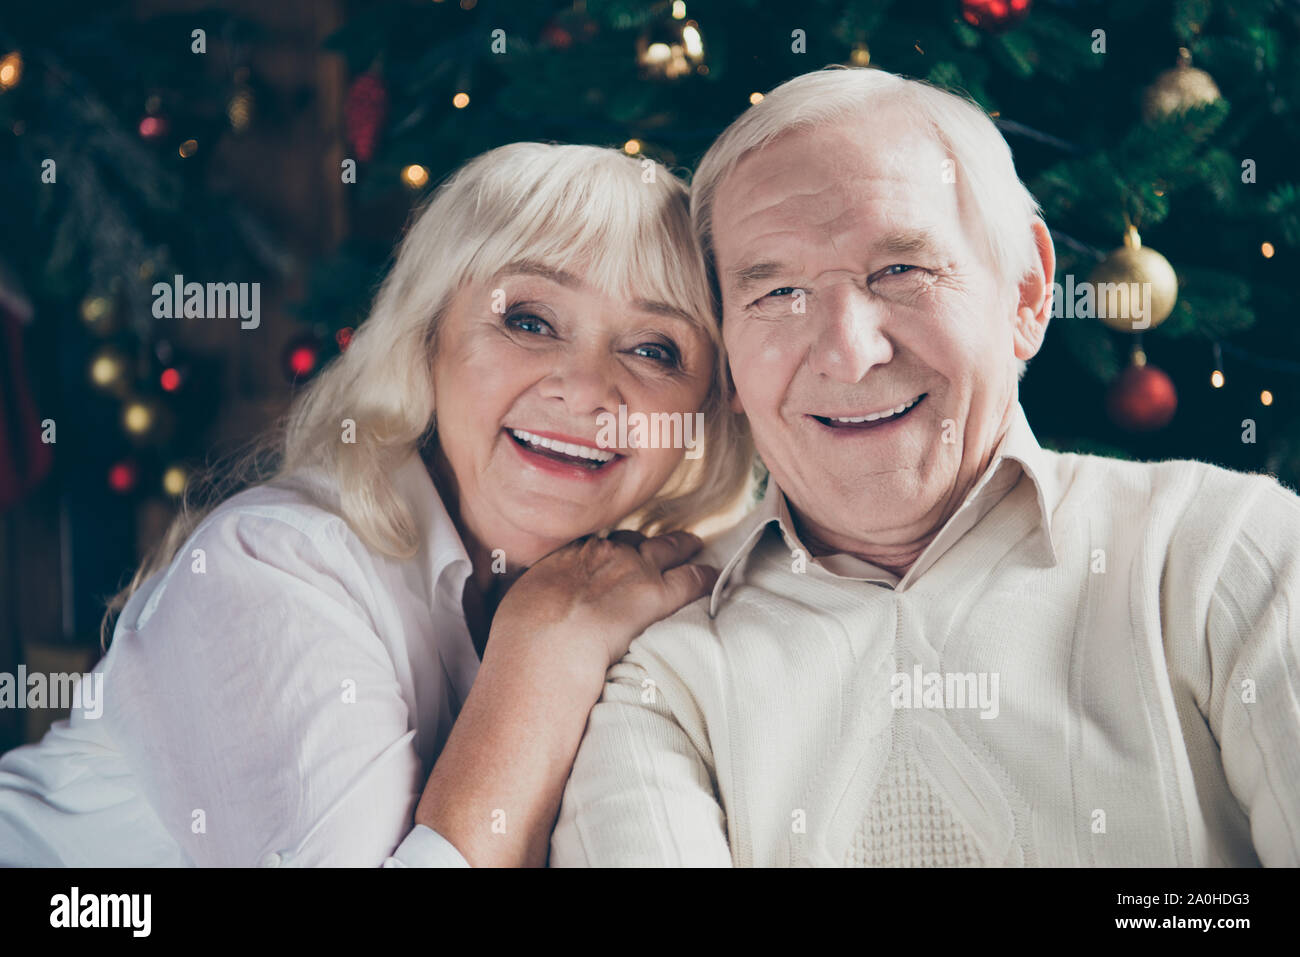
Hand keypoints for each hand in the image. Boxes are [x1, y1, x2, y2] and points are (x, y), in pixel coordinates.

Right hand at [486, 530, 717, 682]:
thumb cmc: (523, 633)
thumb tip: (532, 608)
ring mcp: (634, 570)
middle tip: (659, 542)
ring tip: (694, 544)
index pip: (597, 543)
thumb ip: (536, 595)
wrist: (546, 642)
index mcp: (571, 554)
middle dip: (646, 541)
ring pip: (667, 549)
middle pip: (633, 539)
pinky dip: (704, 576)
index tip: (615, 552)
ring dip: (681, 547)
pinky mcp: (658, 594)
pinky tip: (714, 575)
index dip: (610, 548)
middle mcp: (604, 553)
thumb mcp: (521, 601)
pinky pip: (690, 578)